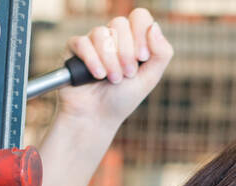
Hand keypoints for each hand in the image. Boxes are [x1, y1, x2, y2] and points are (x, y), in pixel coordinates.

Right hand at [58, 8, 172, 128]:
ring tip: (112, 80)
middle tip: (127, 75)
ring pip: (101, 33)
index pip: (139, 17)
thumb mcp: (149, 78)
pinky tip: (97, 76)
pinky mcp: (74, 48)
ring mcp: (93, 41)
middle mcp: (113, 37)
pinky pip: (82, 42)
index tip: (142, 58)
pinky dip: (92, 61)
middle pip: (119, 23)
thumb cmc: (123, 99)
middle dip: (125, 52)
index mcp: (133, 40)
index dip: (141, 34)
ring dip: (110, 60)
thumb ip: (161, 53)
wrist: (96, 118)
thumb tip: (155, 26)